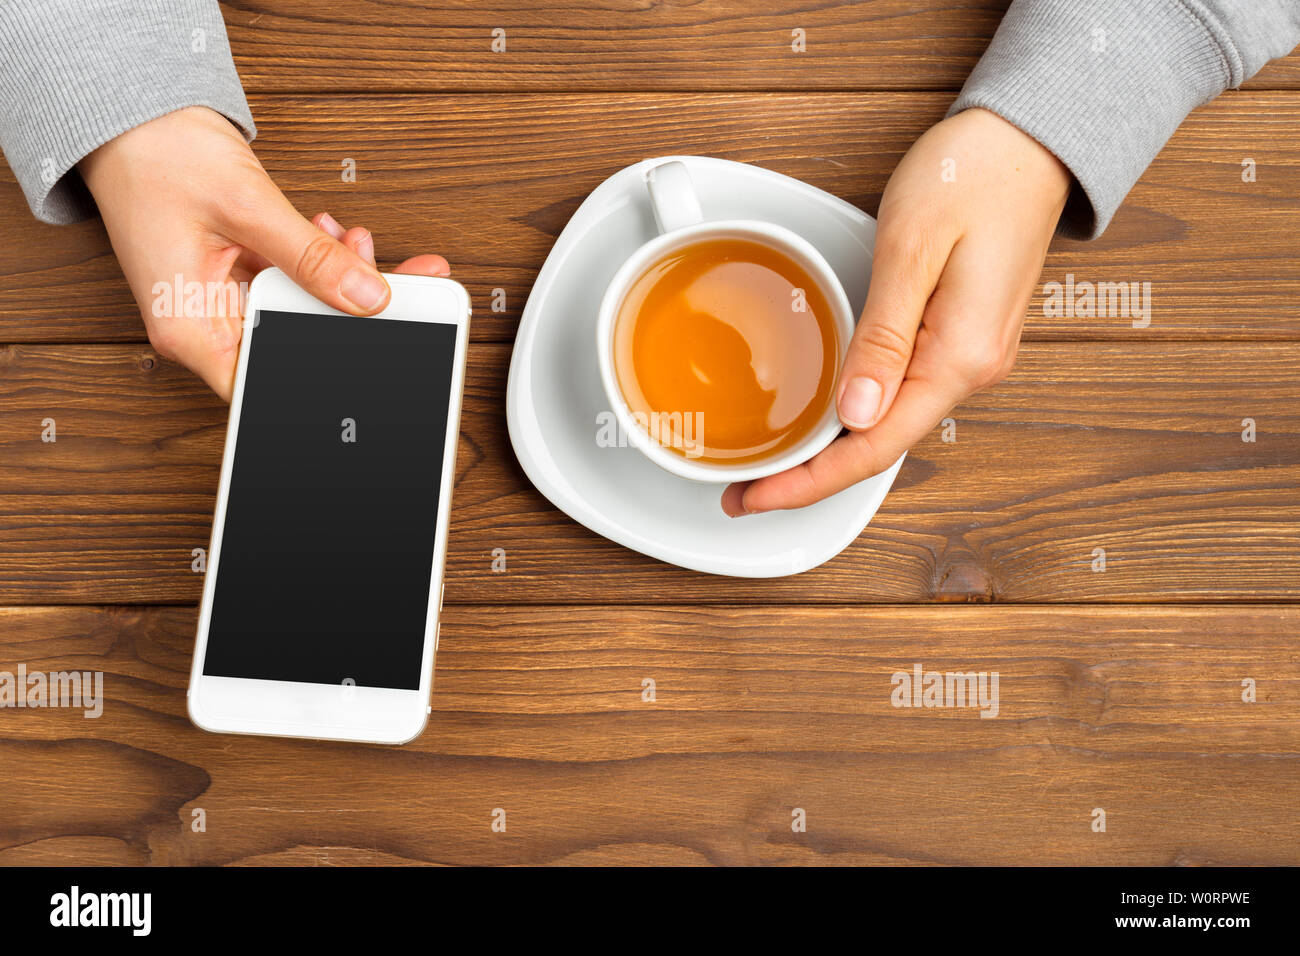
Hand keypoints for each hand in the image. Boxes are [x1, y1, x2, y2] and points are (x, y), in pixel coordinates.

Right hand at [78, 106, 450, 400]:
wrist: (131, 116)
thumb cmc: (156, 155)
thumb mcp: (245, 206)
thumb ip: (310, 257)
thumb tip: (368, 297)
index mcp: (191, 330)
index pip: (265, 383)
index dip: (321, 371)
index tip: (375, 347)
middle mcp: (206, 326)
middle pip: (294, 347)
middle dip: (349, 316)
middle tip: (401, 287)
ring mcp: (223, 302)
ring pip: (300, 314)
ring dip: (337, 282)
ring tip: (358, 243)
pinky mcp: (238, 278)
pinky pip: (290, 285)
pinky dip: (318, 262)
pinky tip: (331, 234)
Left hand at [721, 107, 1069, 515]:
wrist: (1029, 139)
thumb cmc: (972, 174)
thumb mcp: (913, 249)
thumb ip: (883, 337)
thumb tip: (854, 414)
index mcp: (959, 357)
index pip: (874, 448)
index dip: (809, 483)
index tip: (756, 498)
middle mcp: (971, 370)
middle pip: (880, 447)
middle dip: (811, 476)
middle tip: (744, 487)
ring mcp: (970, 356)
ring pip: (890, 424)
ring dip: (831, 449)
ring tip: (772, 462)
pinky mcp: (960, 338)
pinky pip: (903, 394)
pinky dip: (856, 416)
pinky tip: (823, 417)